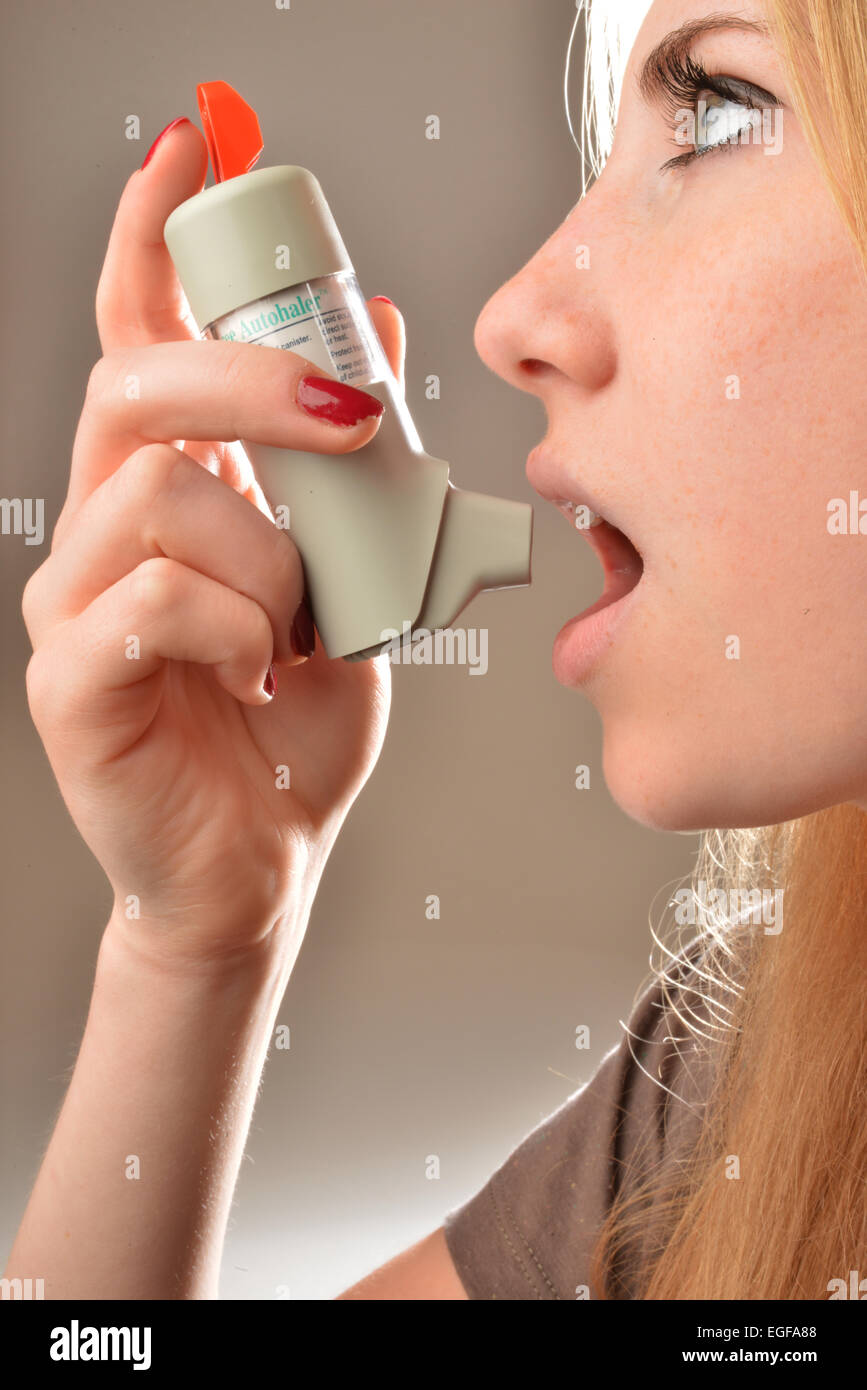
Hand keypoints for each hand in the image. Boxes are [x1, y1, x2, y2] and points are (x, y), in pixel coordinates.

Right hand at [22, 120, 404, 963]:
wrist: (263, 857)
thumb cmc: (297, 725)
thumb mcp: (356, 582)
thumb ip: (353, 470)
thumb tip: (377, 327)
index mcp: (169, 494)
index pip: (139, 341)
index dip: (152, 242)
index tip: (189, 151)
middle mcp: (102, 530)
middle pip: (136, 389)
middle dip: (253, 377)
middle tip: (352, 415)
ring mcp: (73, 602)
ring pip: (162, 499)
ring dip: (269, 555)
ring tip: (300, 625)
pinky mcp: (70, 678)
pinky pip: (152, 602)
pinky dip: (237, 625)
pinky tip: (259, 671)